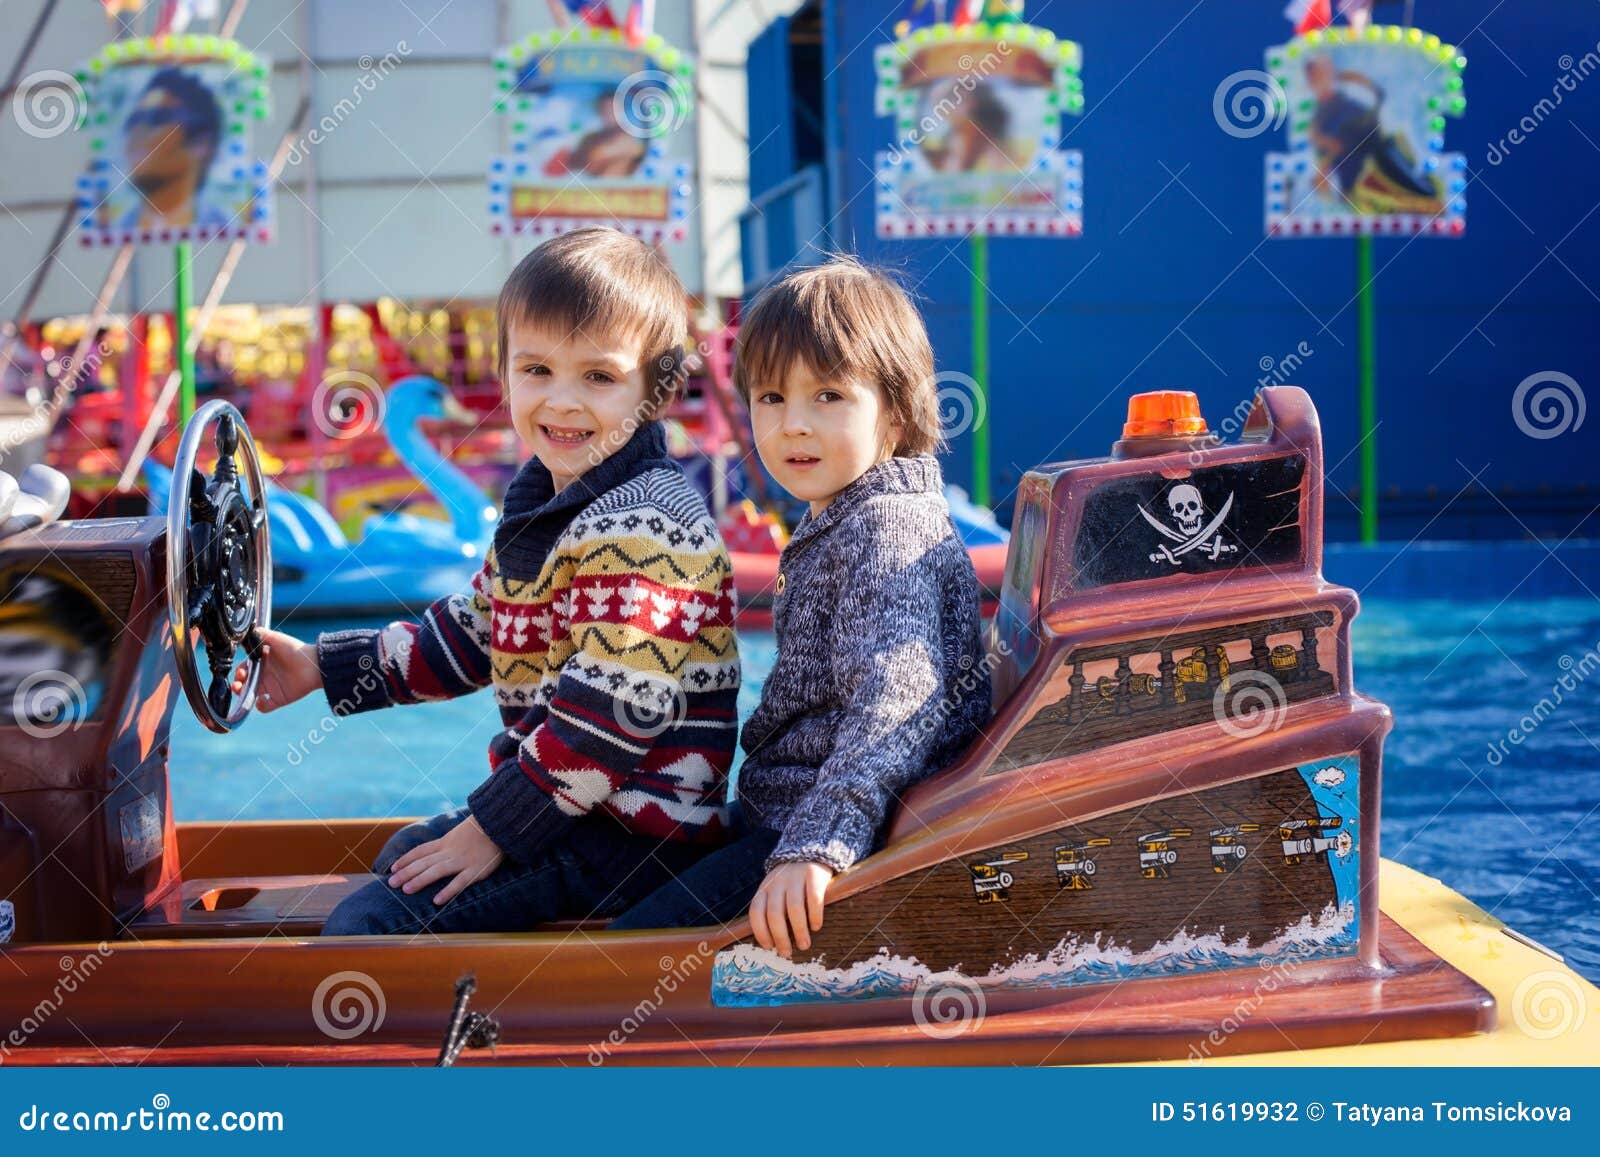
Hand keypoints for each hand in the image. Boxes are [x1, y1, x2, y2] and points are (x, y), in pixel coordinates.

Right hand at [229, 627, 320, 712]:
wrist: (313, 665)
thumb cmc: (295, 650)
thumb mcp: (276, 638)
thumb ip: (261, 634)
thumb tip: (248, 632)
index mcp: (262, 663)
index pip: (245, 669)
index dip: (240, 671)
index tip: (241, 672)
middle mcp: (265, 676)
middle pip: (245, 684)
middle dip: (237, 684)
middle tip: (238, 684)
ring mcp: (271, 688)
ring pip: (250, 695)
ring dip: (243, 695)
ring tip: (241, 691)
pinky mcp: (279, 698)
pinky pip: (264, 707)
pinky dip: (260, 706)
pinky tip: (260, 700)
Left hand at [387, 814, 504, 905]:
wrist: (502, 823)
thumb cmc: (482, 830)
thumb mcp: (459, 833)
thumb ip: (446, 843)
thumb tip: (433, 852)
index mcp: (446, 842)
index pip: (421, 850)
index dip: (406, 859)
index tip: (393, 868)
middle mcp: (451, 851)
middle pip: (424, 862)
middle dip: (406, 873)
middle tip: (391, 883)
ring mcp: (463, 861)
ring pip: (436, 871)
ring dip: (420, 880)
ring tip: (406, 890)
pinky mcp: (476, 870)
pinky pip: (460, 882)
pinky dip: (448, 891)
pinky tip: (436, 901)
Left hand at [749, 861, 832, 957]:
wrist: (809, 852)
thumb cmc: (790, 883)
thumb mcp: (775, 892)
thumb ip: (772, 910)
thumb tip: (773, 944)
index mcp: (764, 889)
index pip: (756, 912)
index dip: (761, 932)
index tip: (769, 947)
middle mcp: (777, 883)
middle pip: (775, 914)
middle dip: (780, 937)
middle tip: (787, 953)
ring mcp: (795, 877)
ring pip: (794, 908)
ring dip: (799, 931)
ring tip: (804, 945)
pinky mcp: (814, 874)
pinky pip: (814, 898)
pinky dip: (815, 916)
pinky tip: (816, 926)